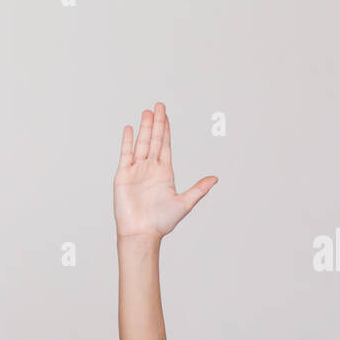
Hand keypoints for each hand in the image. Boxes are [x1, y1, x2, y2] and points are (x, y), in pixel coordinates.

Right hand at [114, 102, 216, 240]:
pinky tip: (129, 128)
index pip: (166, 146)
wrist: (141, 233)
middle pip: (154, 140)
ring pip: (141, 144)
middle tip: (158, 105)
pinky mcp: (123, 176)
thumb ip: (198, 189)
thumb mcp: (185, 203)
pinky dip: (127, 141)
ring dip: (144, 128)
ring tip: (146, 112)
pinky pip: (125, 154)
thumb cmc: (162, 222)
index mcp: (165, 173)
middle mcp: (150, 169)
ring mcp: (136, 171)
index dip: (167, 129)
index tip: (166, 115)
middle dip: (157, 123)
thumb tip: (215, 179)